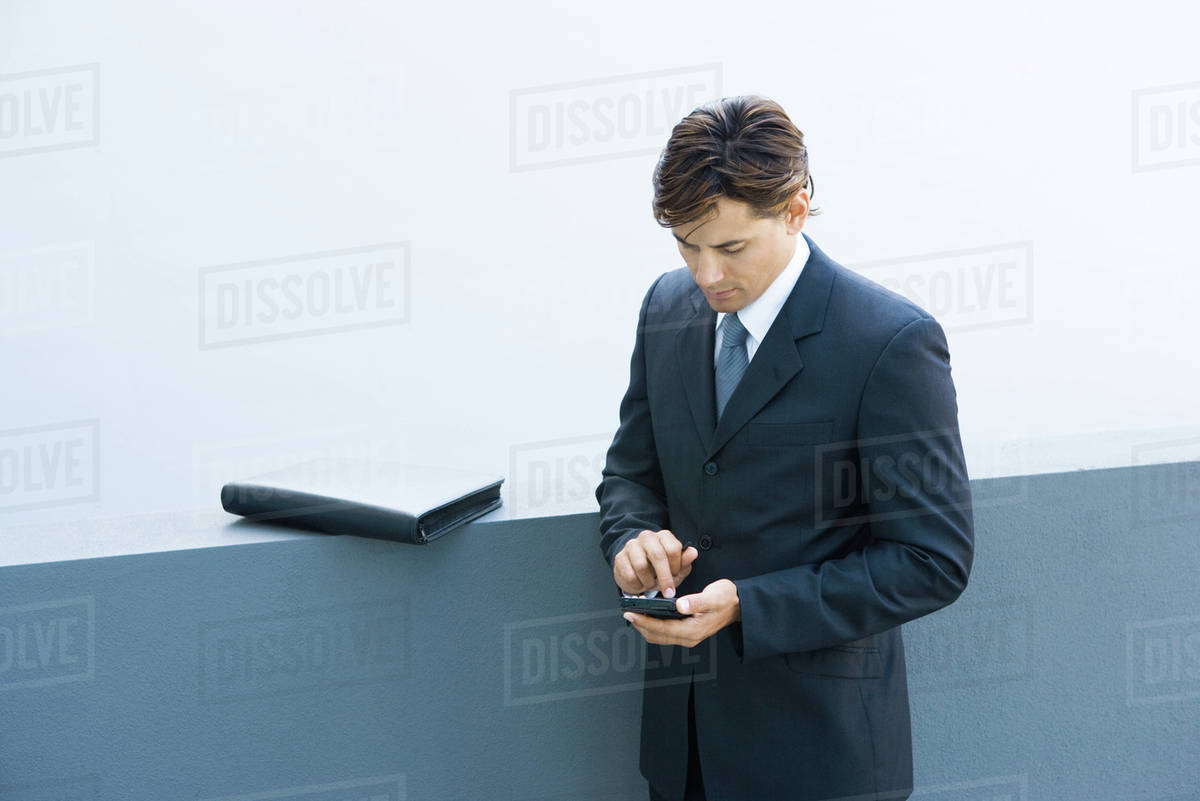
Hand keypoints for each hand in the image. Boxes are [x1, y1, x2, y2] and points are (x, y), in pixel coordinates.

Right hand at [613, 529, 698, 597]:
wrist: (636, 567)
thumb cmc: (659, 567)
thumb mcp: (675, 567)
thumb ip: (685, 561)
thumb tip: (693, 553)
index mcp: (663, 536)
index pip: (673, 548)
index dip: (676, 566)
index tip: (676, 576)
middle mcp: (647, 537)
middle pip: (657, 555)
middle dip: (664, 577)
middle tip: (668, 592)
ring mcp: (631, 546)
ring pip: (641, 565)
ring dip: (649, 581)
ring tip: (651, 585)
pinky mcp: (619, 558)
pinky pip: (629, 574)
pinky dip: (637, 585)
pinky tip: (640, 584)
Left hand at [623, 578, 740, 647]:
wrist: (740, 604)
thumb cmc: (727, 599)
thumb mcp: (714, 597)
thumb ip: (697, 601)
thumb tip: (680, 605)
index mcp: (693, 631)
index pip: (662, 629)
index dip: (645, 622)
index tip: (631, 613)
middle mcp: (689, 637)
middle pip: (657, 636)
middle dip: (641, 625)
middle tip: (627, 611)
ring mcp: (688, 636)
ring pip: (659, 636)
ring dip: (645, 626)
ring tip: (634, 612)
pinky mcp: (687, 631)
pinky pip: (665, 632)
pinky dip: (654, 625)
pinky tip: (649, 613)